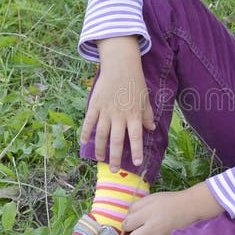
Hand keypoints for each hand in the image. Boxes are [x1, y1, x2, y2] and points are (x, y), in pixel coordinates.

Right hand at [80, 36, 154, 170]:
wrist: (120, 65)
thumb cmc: (135, 82)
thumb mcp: (145, 99)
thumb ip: (147, 115)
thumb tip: (151, 128)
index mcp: (133, 115)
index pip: (135, 137)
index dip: (136, 151)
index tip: (136, 163)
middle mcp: (119, 116)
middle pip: (115, 141)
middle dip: (115, 157)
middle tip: (114, 170)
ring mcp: (105, 111)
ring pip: (101, 135)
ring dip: (100, 149)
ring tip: (100, 160)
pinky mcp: (95, 105)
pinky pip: (89, 122)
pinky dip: (85, 133)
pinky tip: (83, 143)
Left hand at [122, 183, 224, 234]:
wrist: (186, 207)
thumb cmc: (168, 201)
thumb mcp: (150, 198)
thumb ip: (135, 207)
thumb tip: (126, 218)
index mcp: (146, 211)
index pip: (127, 222)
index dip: (126, 222)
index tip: (132, 221)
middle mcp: (150, 224)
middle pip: (129, 232)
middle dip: (129, 231)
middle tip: (134, 228)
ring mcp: (156, 234)